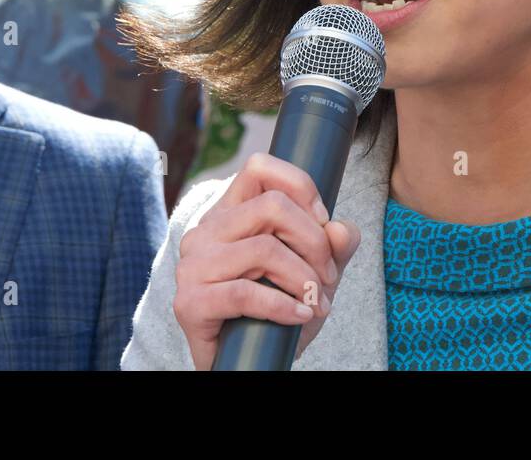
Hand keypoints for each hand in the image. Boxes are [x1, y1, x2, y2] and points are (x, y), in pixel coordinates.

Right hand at [172, 152, 361, 370]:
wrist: (247, 363)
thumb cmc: (279, 309)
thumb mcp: (315, 273)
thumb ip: (334, 247)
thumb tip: (341, 229)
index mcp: (230, 212)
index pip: (259, 167)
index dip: (300, 186)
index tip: (324, 221)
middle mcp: (205, 231)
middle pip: (272, 206)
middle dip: (314, 241)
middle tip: (329, 275)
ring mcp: (192, 266)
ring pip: (264, 249)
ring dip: (304, 279)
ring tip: (318, 303)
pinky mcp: (189, 303)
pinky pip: (245, 293)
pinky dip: (283, 306)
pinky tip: (301, 316)